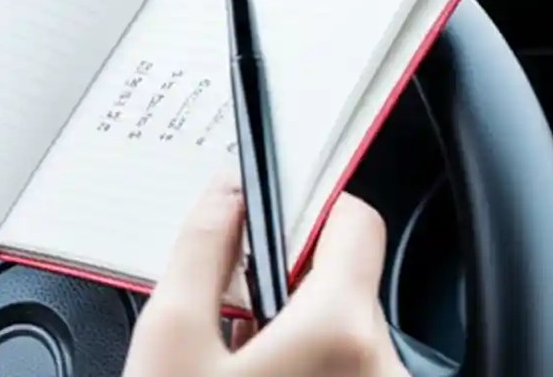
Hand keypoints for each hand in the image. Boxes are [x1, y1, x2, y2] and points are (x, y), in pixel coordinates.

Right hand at [124, 179, 406, 376]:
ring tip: (234, 361)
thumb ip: (201, 250)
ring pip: (342, 331)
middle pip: (344, 279)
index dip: (305, 206)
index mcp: (340, 330)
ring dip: (294, 330)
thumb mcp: (170, 338)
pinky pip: (347, 370)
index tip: (265, 215)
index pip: (355, 221)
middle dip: (286, 280)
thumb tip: (226, 193)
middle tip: (228, 307)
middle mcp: (382, 367)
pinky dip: (306, 366)